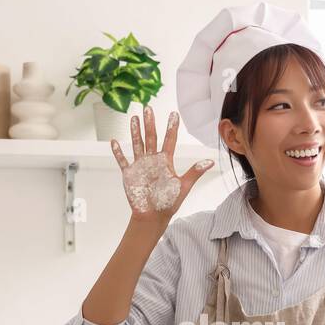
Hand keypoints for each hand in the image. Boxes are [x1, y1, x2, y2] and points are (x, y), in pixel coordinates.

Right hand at [111, 104, 213, 227]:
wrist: (153, 216)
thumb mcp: (183, 185)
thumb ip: (195, 172)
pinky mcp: (129, 174)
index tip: (174, 113)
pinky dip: (117, 152)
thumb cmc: (169, 203)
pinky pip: (122, 160)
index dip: (171, 127)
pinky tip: (113, 141)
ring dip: (135, 131)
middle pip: (151, 137)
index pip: (169, 140)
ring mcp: (140, 166)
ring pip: (136, 144)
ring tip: (134, 117)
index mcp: (166, 161)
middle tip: (148, 107)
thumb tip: (210, 161)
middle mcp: (152, 160)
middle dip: (150, 123)